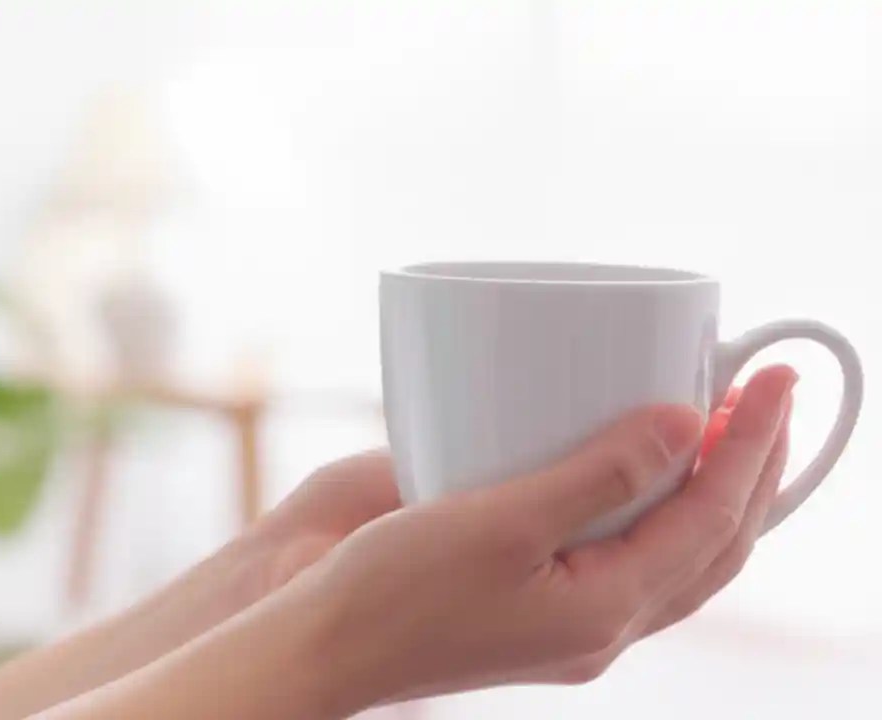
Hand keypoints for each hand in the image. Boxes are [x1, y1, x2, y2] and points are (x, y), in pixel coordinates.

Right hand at [301, 365, 794, 711]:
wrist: (319, 644)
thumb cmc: (392, 590)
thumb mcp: (500, 524)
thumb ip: (600, 476)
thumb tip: (689, 427)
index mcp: (603, 612)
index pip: (713, 522)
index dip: (753, 446)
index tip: (773, 378)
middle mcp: (598, 626)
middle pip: (713, 548)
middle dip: (753, 471)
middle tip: (769, 395)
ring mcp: (567, 620)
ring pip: (676, 560)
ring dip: (712, 493)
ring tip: (726, 428)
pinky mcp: (531, 602)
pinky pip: (626, 558)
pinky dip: (656, 511)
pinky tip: (637, 472)